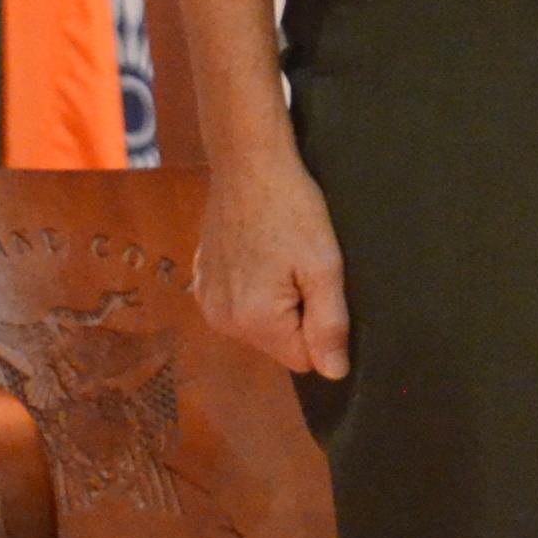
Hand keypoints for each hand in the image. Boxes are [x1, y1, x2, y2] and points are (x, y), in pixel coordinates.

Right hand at [197, 153, 352, 378]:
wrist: (248, 164)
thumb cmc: (292, 210)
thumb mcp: (324, 265)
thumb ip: (329, 323)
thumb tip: (335, 374)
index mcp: (254, 322)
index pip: (303, 360)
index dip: (322, 330)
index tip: (322, 289)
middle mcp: (222, 320)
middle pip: (279, 342)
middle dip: (299, 314)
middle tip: (304, 266)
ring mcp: (207, 300)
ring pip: (259, 323)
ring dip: (276, 300)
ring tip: (283, 255)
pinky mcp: (202, 279)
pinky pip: (238, 301)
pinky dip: (254, 284)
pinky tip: (262, 250)